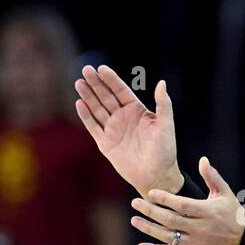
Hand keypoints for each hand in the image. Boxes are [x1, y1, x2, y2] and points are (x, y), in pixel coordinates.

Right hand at [74, 65, 182, 196]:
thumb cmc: (165, 150)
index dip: (111, 79)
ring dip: (88, 96)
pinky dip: (86, 116)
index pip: (121, 91)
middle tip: (86, 69)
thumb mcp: (166, 125)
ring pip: (97, 109)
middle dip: (96, 83)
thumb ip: (163, 104)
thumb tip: (161, 83)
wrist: (156, 175)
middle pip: (106, 96)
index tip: (101, 68)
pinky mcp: (105, 143)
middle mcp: (123, 118)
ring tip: (79, 83)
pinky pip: (93, 127)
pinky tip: (79, 103)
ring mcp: (113, 130)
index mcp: (137, 111)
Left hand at [129, 156, 244, 244]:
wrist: (241, 239)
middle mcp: (200, 228)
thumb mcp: (224, 192)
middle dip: (152, 211)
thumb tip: (203, 159)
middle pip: (171, 220)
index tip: (151, 192)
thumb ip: (212, 176)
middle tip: (135, 202)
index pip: (182, 205)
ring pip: (168, 237)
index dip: (166, 199)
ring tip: (134, 219)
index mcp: (207, 212)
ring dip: (149, 229)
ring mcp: (195, 242)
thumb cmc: (231, 211)